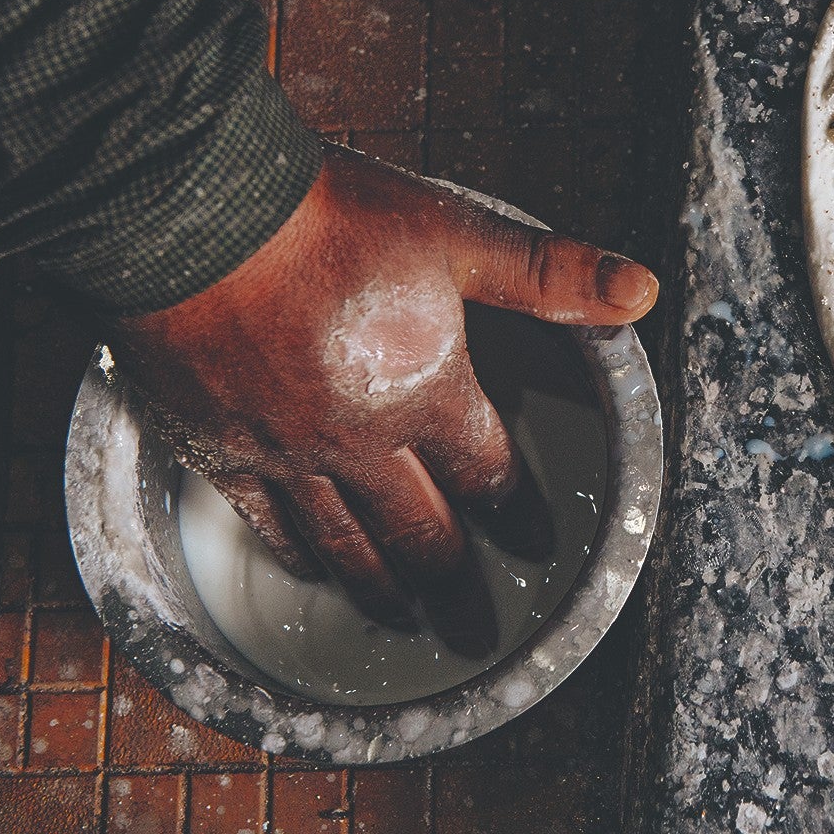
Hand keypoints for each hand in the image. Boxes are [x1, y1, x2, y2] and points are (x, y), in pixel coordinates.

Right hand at [109, 145, 657, 655]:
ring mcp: (287, 450)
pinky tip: (311, 568)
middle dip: (452, 577)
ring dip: (379, 583)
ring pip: (343, 539)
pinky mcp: (220, 445)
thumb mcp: (458, 235)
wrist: (192, 212)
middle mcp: (361, 439)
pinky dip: (297, 551)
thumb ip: (548, 275)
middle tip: (471, 622)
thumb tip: (641, 290)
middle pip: (418, 528)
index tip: (531, 544)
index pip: (486, 471)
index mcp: (426, 391)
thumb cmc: (329, 218)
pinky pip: (267, 518)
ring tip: (401, 615)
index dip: (514, 511)